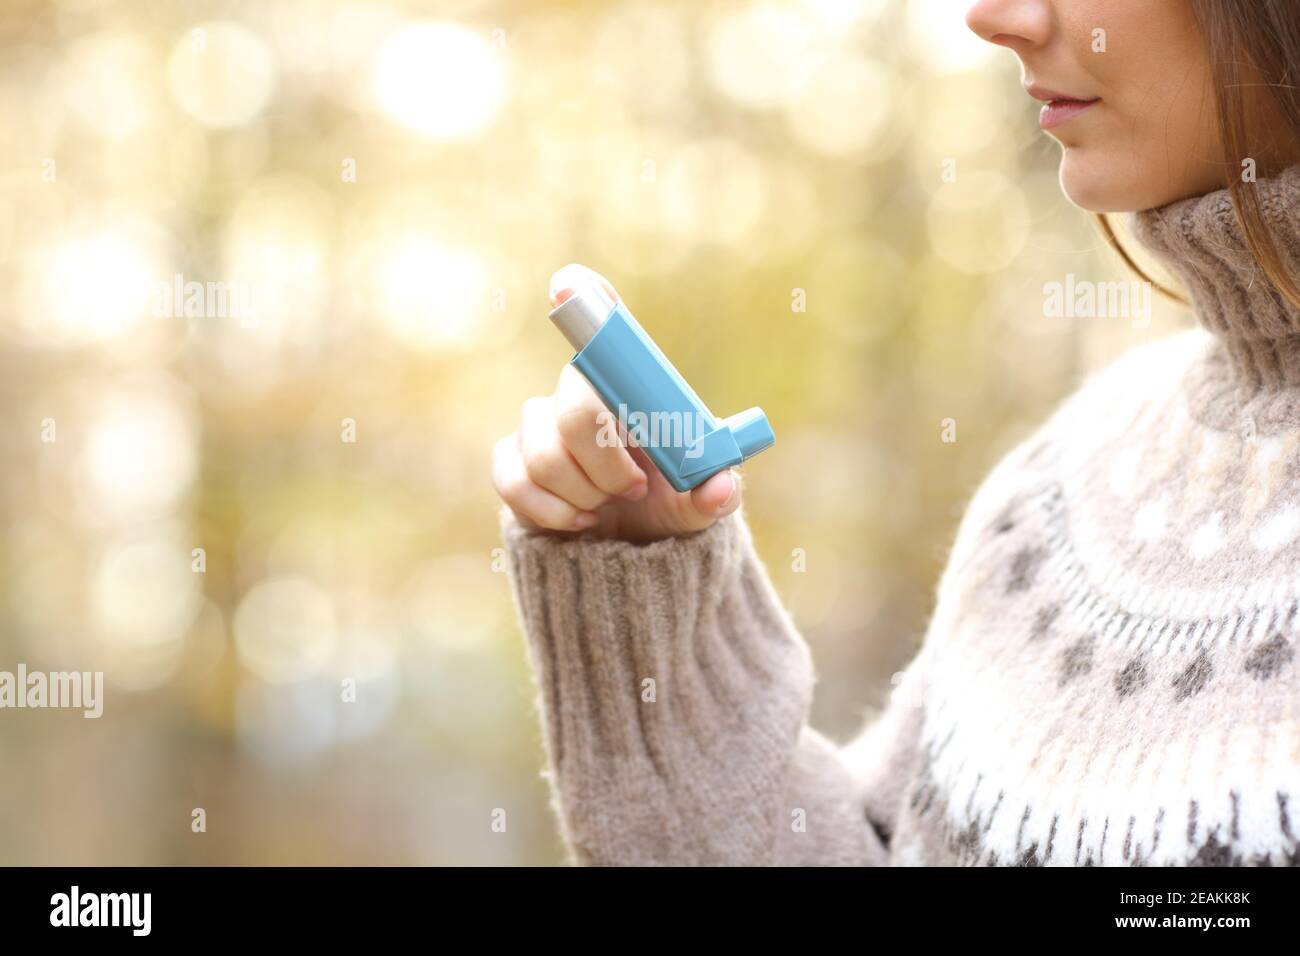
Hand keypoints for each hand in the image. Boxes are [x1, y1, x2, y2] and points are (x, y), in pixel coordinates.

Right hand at [492, 270, 740, 542]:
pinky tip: (580, 521)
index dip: (585, 298)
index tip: (567, 286)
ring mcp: (540, 423)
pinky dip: (552, 511)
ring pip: (543, 451)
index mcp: (631, 384)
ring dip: (584, 493)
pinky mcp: (511, 459)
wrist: (631, 547)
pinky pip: (513, 478)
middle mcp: (580, 390)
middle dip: (604, 460)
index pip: (605, 324)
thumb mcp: (701, 501)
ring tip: (608, 507)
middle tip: (633, 488)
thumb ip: (716, 493)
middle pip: (574, 402)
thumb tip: (719, 486)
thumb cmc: (669, 504)